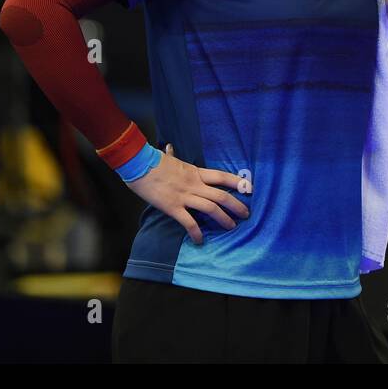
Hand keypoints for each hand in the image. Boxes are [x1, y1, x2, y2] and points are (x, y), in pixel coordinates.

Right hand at [124, 143, 250, 244]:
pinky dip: (196, 232)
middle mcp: (194, 184)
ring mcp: (184, 196)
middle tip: (246, 214)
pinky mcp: (172, 207)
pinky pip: (188, 222)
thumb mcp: (168, 158)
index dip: (237, 182)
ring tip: (232, 227)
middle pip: (221, 195)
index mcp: (195, 172)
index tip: (249, 188)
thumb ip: (172, 156)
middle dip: (236, 205)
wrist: (138, 164)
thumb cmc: (151, 161)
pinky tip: (200, 240)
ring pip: (211, 208)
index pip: (222, 176)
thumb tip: (169, 148)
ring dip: (223, 219)